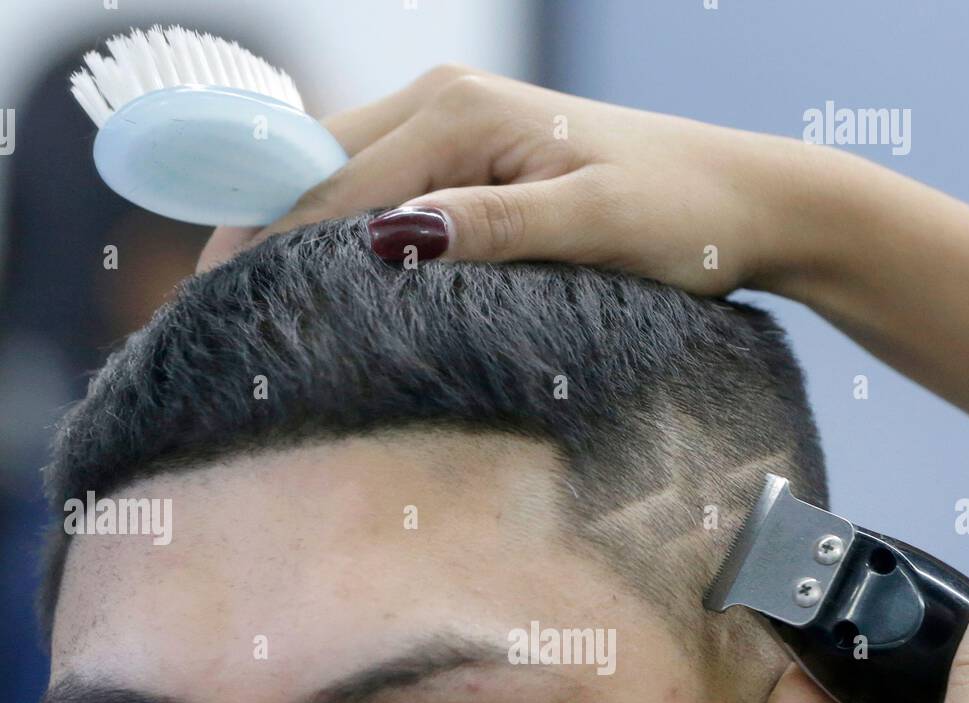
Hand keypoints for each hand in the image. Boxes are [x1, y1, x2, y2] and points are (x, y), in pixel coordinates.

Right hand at [196, 65, 827, 295]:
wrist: (743, 201)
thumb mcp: (592, 226)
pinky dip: (335, 227)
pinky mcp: (471, 149)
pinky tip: (316, 275)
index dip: (267, 250)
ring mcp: (454, 120)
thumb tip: (390, 240)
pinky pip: (376, 185)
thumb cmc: (682, 217)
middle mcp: (445, 101)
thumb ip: (491, 228)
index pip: (331, 190)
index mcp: (461, 114)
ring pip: (338, 176)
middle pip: (314, 171)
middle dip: (255, 234)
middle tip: (207, 317)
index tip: (218, 313)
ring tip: (245, 305)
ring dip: (288, 232)